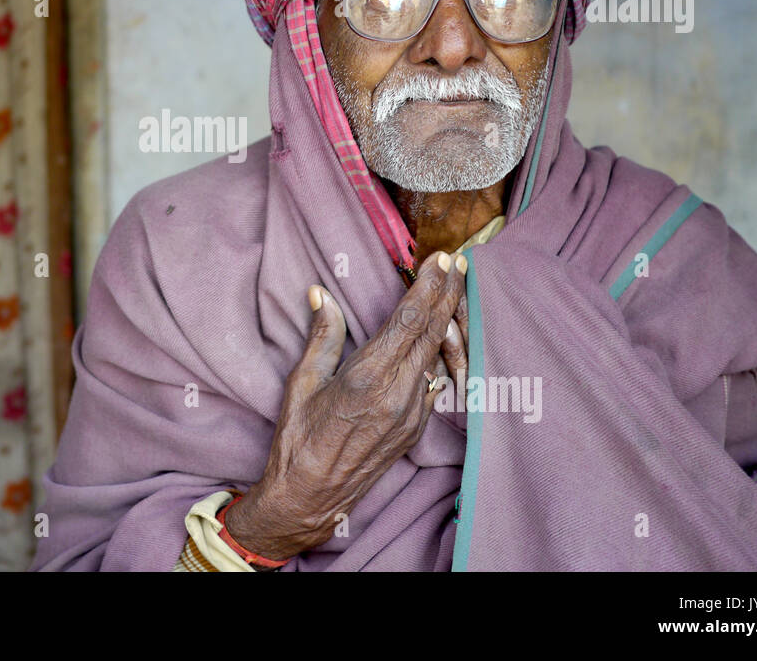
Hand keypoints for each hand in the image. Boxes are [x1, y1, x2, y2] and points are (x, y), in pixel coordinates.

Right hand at [224, 251, 467, 561]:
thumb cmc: (298, 439)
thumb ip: (322, 336)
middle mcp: (397, 394)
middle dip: (448, 294)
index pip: (409, 321)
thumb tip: (322, 294)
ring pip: (439, 356)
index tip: (440, 259)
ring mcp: (411, 413)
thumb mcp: (302, 383)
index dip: (428, 286)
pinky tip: (440, 337)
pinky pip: (434, 381)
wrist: (310, 498)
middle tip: (458, 262)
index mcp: (367, 378)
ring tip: (454, 291)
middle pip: (433, 333)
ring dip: (448, 321)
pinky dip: (439, 353)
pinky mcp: (415, 428)